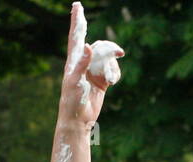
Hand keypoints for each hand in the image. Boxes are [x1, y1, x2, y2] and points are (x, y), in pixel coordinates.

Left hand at [58, 3, 122, 128]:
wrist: (79, 119)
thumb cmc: (72, 101)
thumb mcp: (75, 82)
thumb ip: (82, 64)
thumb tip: (88, 45)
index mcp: (73, 60)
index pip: (76, 36)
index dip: (77, 20)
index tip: (77, 5)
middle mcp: (83, 63)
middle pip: (99, 46)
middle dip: (109, 49)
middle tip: (120, 53)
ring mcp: (93, 70)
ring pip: (108, 58)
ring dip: (112, 66)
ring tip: (110, 79)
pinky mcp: (101, 80)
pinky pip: (113, 69)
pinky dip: (115, 74)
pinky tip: (112, 83)